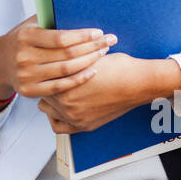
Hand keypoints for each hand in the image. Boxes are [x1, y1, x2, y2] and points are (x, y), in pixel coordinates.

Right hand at [0, 14, 115, 120]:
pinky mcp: (30, 91)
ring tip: (104, 53)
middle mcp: (24, 57)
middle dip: (92, 47)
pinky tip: (93, 71)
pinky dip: (79, 79)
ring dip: (89, 61)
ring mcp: (27, 76)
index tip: (98, 32)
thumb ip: (49, 18)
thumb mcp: (30, 24)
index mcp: (25, 37)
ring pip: (66, 70)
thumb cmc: (22, 39)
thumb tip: (76, 3)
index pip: (60, 38)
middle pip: (66, 54)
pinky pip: (60, 86)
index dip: (82, 36)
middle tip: (110, 40)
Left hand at [38, 53, 180, 133]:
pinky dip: (57, 118)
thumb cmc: (117, 66)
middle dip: (47, 84)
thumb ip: (66, 59)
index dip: (46, 69)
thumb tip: (52, 52)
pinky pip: (58, 127)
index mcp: (64, 83)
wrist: (138, 83)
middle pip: (42, 93)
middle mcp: (66, 103)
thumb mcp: (86, 56)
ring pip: (47, 110)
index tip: (48, 65)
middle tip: (53, 76)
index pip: (42, 77)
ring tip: (58, 90)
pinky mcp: (84, 126)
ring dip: (50, 101)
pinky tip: (62, 108)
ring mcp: (75, 117)